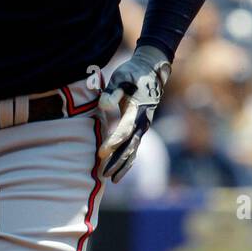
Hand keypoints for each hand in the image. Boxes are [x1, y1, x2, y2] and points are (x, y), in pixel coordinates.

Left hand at [97, 45, 170, 182]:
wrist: (151, 71)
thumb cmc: (132, 73)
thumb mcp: (121, 77)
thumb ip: (113, 91)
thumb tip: (104, 104)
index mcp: (137, 110)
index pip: (124, 131)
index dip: (113, 142)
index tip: (100, 152)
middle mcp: (143, 121)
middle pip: (130, 146)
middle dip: (117, 161)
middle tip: (103, 173)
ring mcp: (143, 127)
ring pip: (133, 150)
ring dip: (122, 165)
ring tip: (111, 179)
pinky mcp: (140, 129)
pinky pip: (134, 148)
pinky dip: (127, 161)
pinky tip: (118, 172)